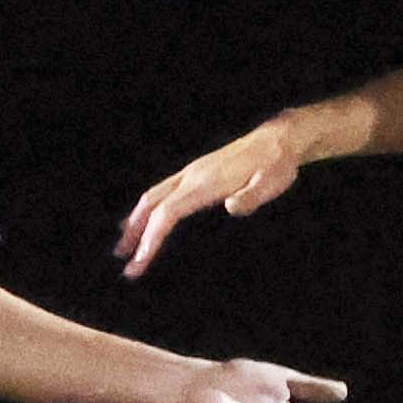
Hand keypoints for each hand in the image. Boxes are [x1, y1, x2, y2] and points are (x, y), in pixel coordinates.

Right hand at [116, 115, 318, 277]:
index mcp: (205, 183)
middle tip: (124, 260)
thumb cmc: (276, 166)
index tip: (140, 262)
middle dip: (135, 233)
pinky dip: (147, 209)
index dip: (151, 238)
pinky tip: (146, 219)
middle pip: (151, 205)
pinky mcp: (195, 172)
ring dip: (136, 221)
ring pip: (152, 197)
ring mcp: (191, 172)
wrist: (279, 140)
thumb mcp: (271, 184)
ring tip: (125, 244)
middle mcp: (191, 176)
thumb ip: (251, 197)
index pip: (167, 213)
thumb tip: (231, 207)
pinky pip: (162, 192)